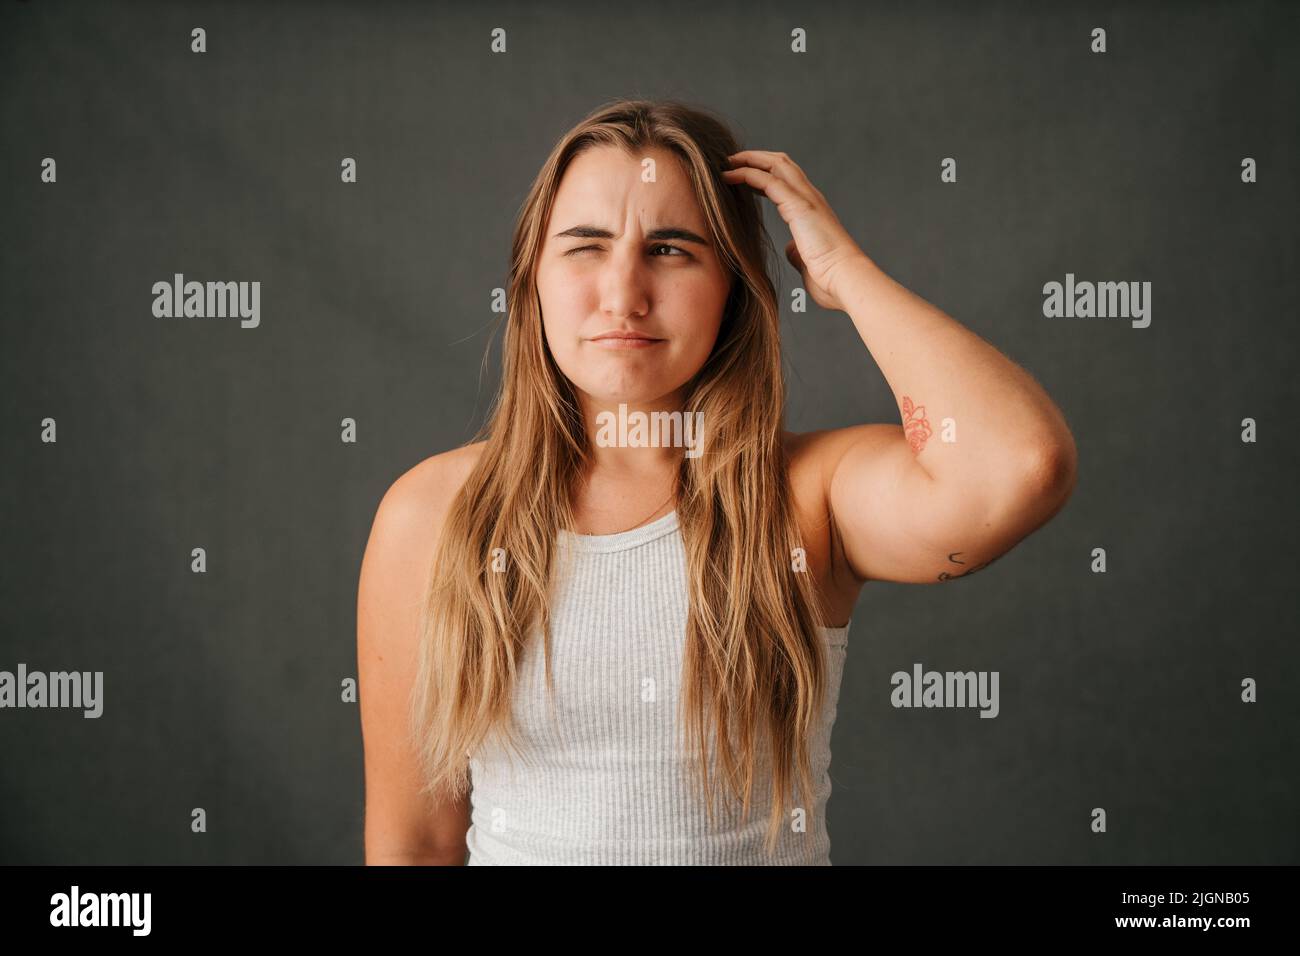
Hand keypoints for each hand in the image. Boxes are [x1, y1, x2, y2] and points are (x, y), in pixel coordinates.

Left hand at [722, 149, 868, 311]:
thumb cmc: (830, 278)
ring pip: (776, 164)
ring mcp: (806, 199)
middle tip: (730, 161)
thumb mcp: (807, 261)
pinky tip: (729, 177)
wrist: (846, 280)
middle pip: (781, 163)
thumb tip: (791, 250)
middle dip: (755, 158)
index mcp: (812, 210)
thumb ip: (797, 251)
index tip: (741, 176)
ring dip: (749, 160)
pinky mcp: (799, 206)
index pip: (787, 179)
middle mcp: (811, 198)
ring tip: (726, 163)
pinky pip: (768, 181)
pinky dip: (747, 174)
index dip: (764, 173)